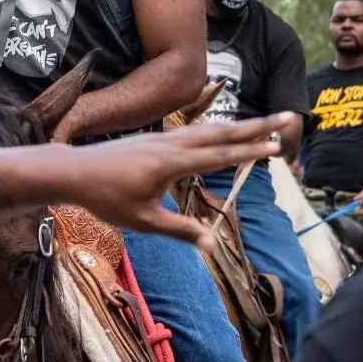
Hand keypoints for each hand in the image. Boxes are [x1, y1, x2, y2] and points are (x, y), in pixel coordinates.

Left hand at [63, 115, 298, 242]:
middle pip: (224, 133)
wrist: (74, 171)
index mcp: (172, 163)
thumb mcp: (144, 222)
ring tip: (266, 123)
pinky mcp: (157, 139)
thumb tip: (213, 246)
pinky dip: (218, 129)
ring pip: (211, 129)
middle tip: (289, 116)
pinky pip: (196, 131)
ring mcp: (165, 138)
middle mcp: (172, 144)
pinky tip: (224, 131)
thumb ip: (181, 231)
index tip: (276, 146)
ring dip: (241, 125)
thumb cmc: (107, 199)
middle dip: (258, 125)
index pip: (220, 156)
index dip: (251, 151)